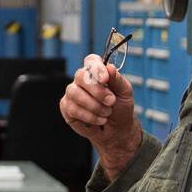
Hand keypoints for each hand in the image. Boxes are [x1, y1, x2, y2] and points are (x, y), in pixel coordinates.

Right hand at [59, 54, 142, 178]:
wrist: (116, 131)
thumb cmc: (120, 109)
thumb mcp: (125, 93)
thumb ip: (117, 80)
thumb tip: (109, 67)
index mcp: (97, 73)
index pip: (91, 61)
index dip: (96, 68)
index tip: (105, 79)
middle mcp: (82, 80)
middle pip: (80, 76)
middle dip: (97, 91)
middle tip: (111, 101)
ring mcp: (72, 93)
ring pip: (75, 93)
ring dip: (94, 106)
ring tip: (106, 113)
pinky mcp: (66, 107)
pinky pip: (72, 108)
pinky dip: (89, 116)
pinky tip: (99, 120)